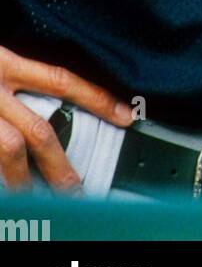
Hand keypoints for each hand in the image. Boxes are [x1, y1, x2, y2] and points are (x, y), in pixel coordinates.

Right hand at [0, 46, 132, 194]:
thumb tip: (52, 92)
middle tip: (77, 189)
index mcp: (6, 64)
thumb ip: (19, 73)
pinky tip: (8, 194)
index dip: (96, 99)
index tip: (125, 116)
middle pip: (38, 130)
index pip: (61, 80)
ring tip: (38, 202)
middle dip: (61, 164)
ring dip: (25, 180)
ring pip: (10, 150)